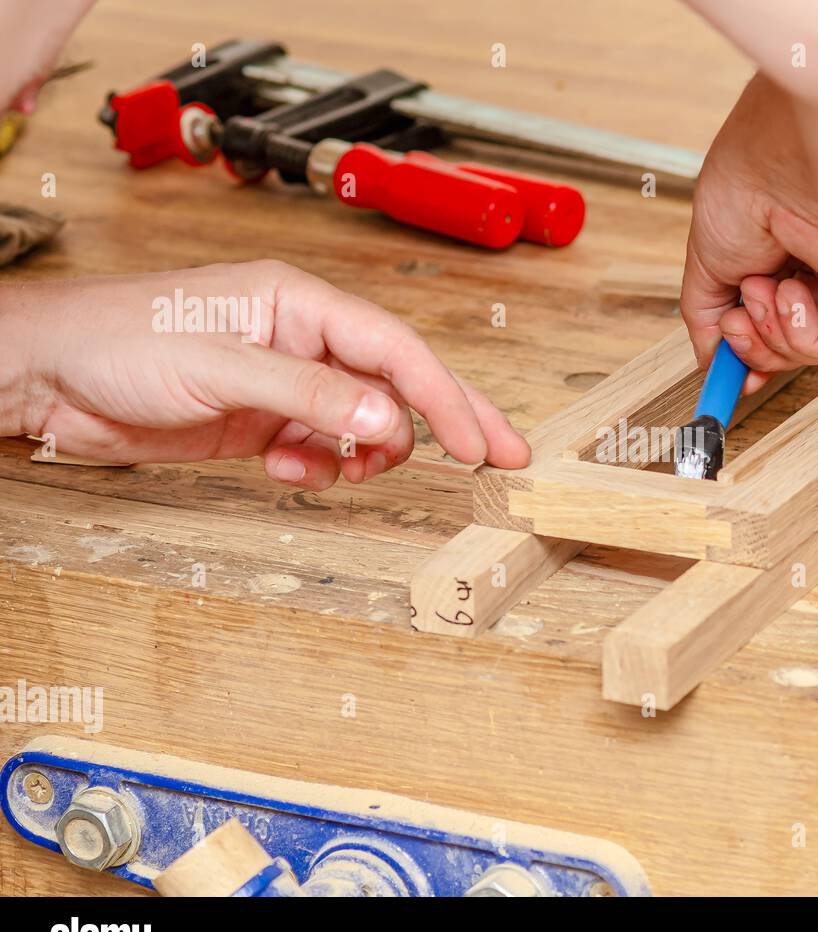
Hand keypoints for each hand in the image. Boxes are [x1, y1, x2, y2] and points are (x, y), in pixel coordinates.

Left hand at [3, 260, 530, 488]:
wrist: (46, 376)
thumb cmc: (116, 341)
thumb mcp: (220, 367)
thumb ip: (309, 394)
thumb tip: (388, 418)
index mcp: (299, 303)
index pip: (396, 349)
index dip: (445, 396)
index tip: (478, 442)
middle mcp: (301, 339)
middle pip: (399, 381)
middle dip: (450, 420)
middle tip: (501, 456)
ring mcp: (284, 382)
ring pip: (362, 423)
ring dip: (362, 456)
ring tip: (334, 471)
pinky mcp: (261, 421)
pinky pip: (321, 450)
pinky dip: (317, 470)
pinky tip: (284, 471)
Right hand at [681, 82, 817, 392]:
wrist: (790, 156)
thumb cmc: (748, 181)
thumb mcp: (708, 258)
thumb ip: (707, 314)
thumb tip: (711, 361)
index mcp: (788, 246)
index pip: (774, 315)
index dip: (751, 350)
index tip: (728, 370)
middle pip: (790, 342)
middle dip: (754, 345)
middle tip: (735, 322)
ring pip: (814, 349)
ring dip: (774, 333)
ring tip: (762, 288)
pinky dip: (807, 335)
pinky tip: (793, 294)